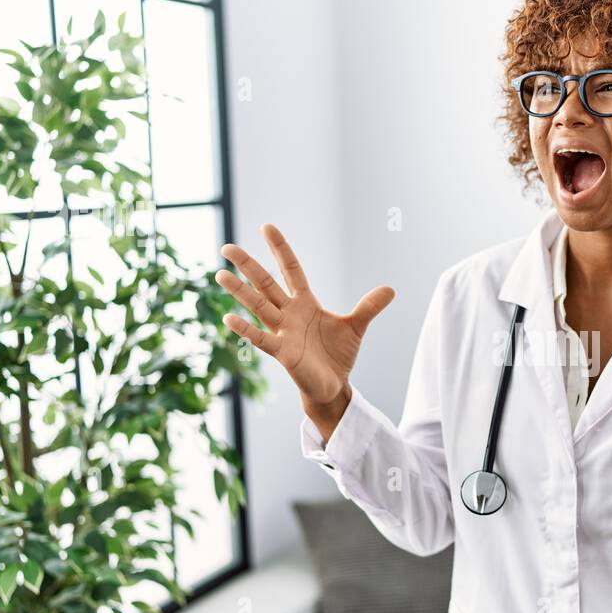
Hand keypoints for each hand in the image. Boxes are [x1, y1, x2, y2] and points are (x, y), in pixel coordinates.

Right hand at [214, 223, 394, 407]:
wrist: (333, 385)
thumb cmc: (338, 354)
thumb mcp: (356, 326)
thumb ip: (369, 307)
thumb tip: (391, 289)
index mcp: (305, 303)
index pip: (291, 270)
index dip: (280, 249)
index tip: (267, 227)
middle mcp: (289, 314)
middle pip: (266, 284)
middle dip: (248, 265)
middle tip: (226, 247)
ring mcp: (283, 332)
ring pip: (258, 307)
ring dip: (240, 292)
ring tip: (220, 275)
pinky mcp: (282, 352)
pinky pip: (260, 338)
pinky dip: (246, 329)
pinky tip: (229, 318)